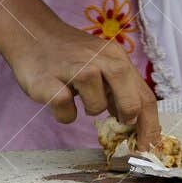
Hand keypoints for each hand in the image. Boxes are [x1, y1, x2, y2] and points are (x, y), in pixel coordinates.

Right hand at [1, 20, 160, 149]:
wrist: (31, 34)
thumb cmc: (70, 55)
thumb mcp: (101, 62)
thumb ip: (120, 87)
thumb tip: (135, 122)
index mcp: (116, 57)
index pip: (145, 96)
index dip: (150, 127)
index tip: (148, 148)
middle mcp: (100, 59)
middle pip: (131, 98)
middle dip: (128, 117)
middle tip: (118, 123)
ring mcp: (74, 69)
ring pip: (97, 106)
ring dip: (90, 110)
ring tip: (79, 97)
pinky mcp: (49, 81)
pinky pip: (66, 110)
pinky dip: (64, 114)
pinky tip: (59, 99)